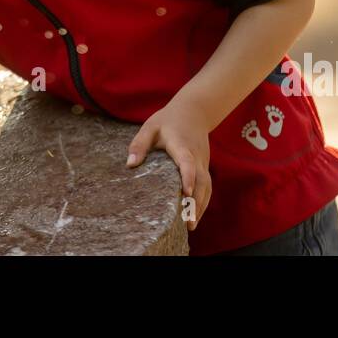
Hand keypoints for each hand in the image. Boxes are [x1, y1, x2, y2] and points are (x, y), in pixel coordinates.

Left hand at [125, 95, 212, 230]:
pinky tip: (195, 216)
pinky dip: (203, 202)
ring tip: (191, 226)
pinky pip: (207, 186)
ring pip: (207, 186)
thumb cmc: (167, 120)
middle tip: (189, 223)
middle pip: (201, 180)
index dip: (188, 176)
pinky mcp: (205, 167)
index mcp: (181, 144)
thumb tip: (130, 165)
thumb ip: (139, 144)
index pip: (187, 161)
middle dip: (196, 201)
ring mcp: (203, 162)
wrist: (194, 112)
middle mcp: (196, 155)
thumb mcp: (150, 127)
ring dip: (201, 205)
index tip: (186, 192)